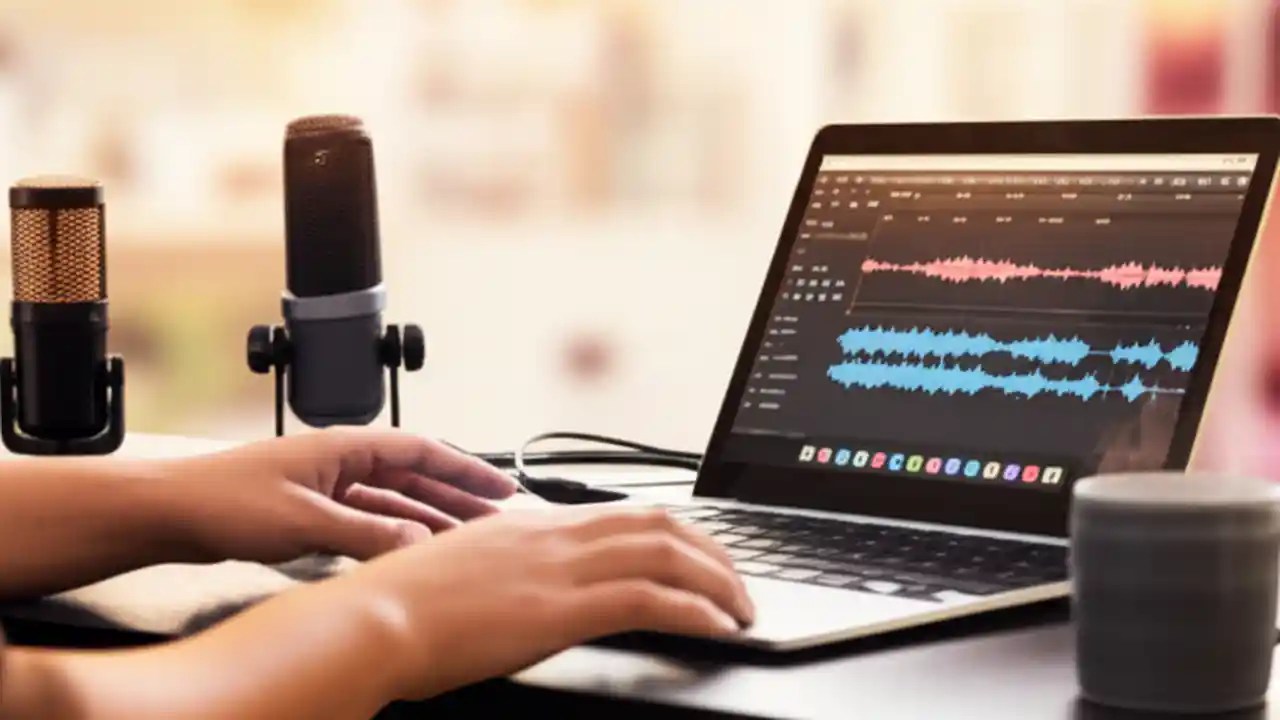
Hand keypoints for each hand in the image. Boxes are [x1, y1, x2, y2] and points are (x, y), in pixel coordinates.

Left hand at [160, 429, 517, 564]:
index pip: (422, 451)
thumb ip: (367, 534)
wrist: (168, 512)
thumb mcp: (305, 522)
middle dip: (456, 495)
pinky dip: (394, 534)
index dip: (466, 468)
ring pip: (392, 501)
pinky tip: (409, 552)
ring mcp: (325, 486)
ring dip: (428, 518)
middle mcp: (339, 461)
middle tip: (496, 516)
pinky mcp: (309, 512)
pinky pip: (368, 520)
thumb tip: (419, 547)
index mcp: (344, 446)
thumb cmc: (223, 500)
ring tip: (464, 539)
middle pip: (413, 476)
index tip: (500, 486)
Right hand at [341, 505, 755, 699]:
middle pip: (658, 523)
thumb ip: (502, 569)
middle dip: (710, 550)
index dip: (674, 532)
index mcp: (531, 524)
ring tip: (741, 608)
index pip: (624, 513)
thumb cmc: (399, 606)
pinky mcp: (560, 608)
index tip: (698, 555)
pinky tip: (716, 626)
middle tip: (736, 582)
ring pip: (665, 553)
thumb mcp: (461, 572)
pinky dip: (695, 609)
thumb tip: (521, 586)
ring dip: (716, 580)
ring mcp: (559, 568)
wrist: (369, 621)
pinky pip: (649, 599)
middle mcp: (553, 535)